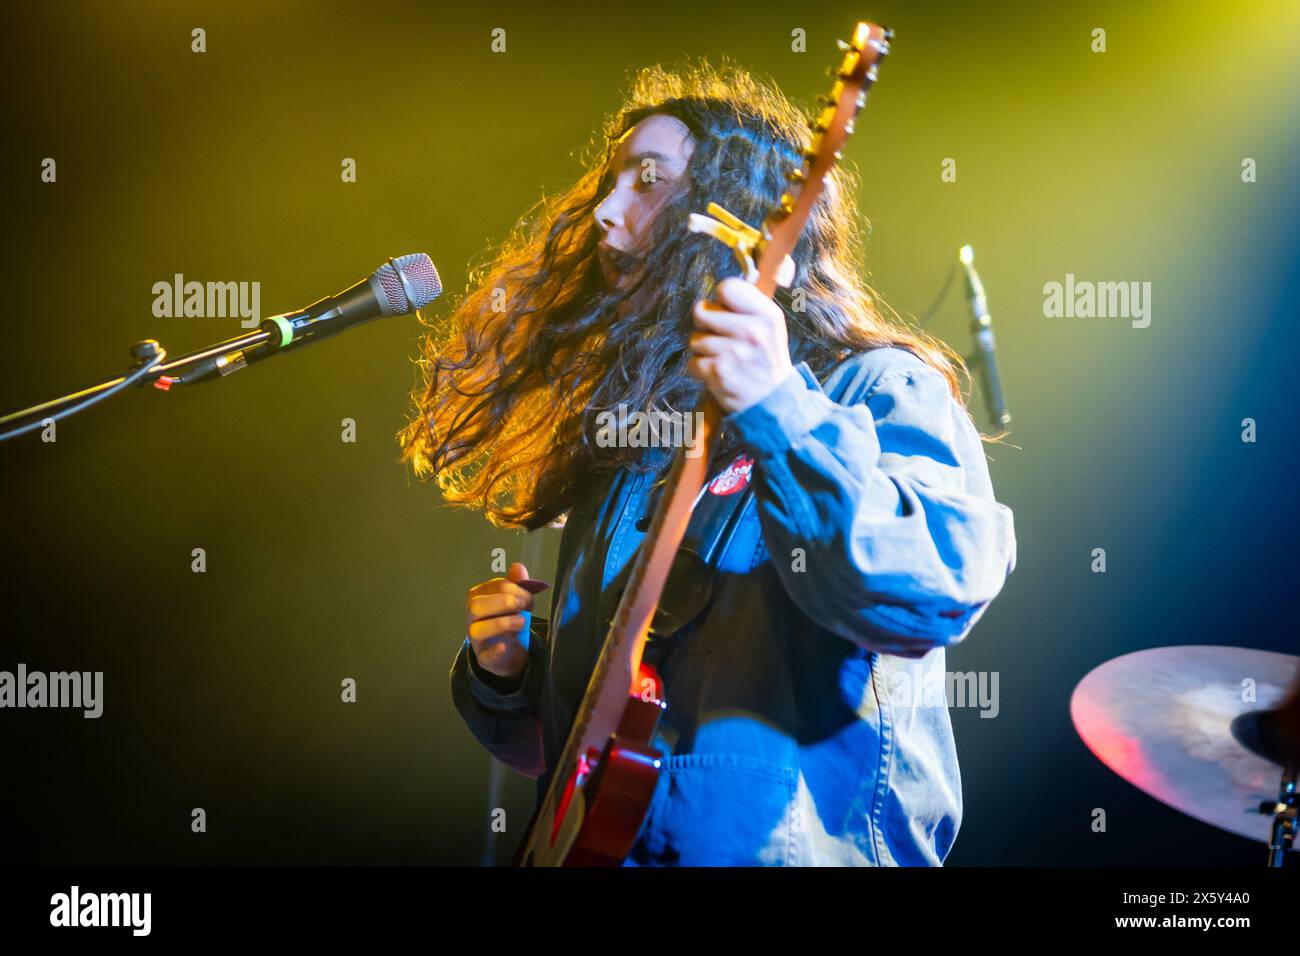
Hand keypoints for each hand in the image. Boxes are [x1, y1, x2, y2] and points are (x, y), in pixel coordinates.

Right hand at [465, 562, 540, 679]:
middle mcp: (473, 618)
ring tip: (521, 622)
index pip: (492, 587)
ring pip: (477, 630)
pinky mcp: (485, 659)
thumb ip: (516, 584)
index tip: (530, 597)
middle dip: (502, 602)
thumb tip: (518, 567)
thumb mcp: (515, 600)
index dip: (513, 588)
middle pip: (476, 606)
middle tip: (523, 605)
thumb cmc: (509, 620)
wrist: (510, 652)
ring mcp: (477, 640)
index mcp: (480, 598)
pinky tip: (504, 647)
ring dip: (501, 623)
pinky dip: (494, 652)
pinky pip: (484, 657)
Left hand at [688, 276, 794, 413]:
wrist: (773, 404)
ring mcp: (734, 352)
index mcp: (767, 315)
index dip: (720, 300)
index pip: (727, 287)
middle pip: (701, 311)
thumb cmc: (766, 362)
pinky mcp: (718, 371)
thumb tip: (720, 289)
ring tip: (723, 360)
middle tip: (721, 339)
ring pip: (694, 339)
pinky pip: (692, 362)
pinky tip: (717, 374)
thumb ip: (748, 307)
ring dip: (703, 351)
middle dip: (705, 326)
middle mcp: (752, 330)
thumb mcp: (771, 329)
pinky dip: (700, 370)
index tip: (726, 313)